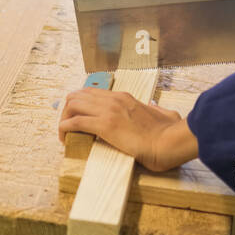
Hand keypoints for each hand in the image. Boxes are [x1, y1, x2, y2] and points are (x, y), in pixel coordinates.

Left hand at [58, 87, 200, 171]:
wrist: (171, 142)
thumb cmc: (169, 134)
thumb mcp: (164, 114)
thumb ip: (157, 109)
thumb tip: (154, 106)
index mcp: (125, 98)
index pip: (92, 93)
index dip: (80, 104)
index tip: (77, 117)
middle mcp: (114, 100)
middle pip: (77, 95)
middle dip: (67, 110)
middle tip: (67, 127)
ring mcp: (109, 111)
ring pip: (73, 104)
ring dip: (63, 118)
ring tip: (64, 134)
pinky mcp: (105, 125)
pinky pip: (75, 122)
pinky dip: (64, 129)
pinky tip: (64, 138)